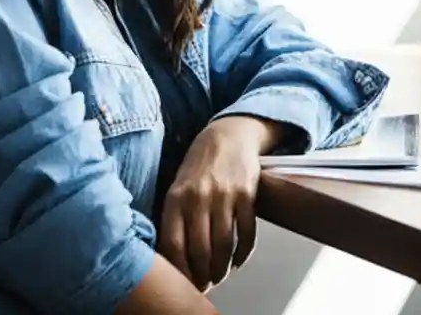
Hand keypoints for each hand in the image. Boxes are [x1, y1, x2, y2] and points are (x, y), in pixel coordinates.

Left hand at [158, 116, 287, 291]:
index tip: (184, 282)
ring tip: (221, 275)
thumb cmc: (199, 167)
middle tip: (205, 284)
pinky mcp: (247, 193)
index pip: (174, 245)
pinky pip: (248, 232)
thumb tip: (173, 259)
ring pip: (224, 245)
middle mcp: (199, 197)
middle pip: (200, 250)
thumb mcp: (177, 188)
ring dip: (223, 268)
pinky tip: (239, 260)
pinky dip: (244, 252)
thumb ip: (173, 219)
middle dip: (203, 274)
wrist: (228, 135)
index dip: (180, 270)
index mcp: (176, 198)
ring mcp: (224, 195)